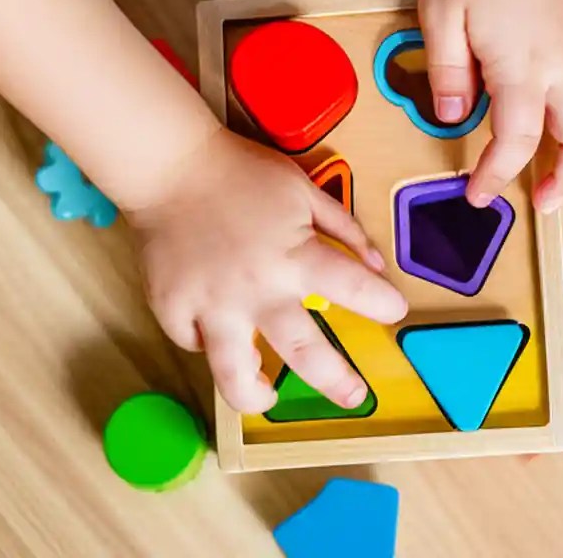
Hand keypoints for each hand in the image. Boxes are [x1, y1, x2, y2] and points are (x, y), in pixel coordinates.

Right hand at [130, 129, 407, 412]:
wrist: (169, 166)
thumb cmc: (242, 174)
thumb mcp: (304, 189)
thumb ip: (344, 228)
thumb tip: (378, 265)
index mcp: (294, 257)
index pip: (353, 290)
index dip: (382, 304)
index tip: (394, 311)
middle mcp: (255, 292)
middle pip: (304, 355)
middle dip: (337, 382)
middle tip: (354, 397)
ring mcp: (210, 306)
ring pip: (234, 376)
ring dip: (256, 395)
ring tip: (267, 397)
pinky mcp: (172, 309)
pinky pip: (194, 343)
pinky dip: (208, 343)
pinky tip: (217, 334)